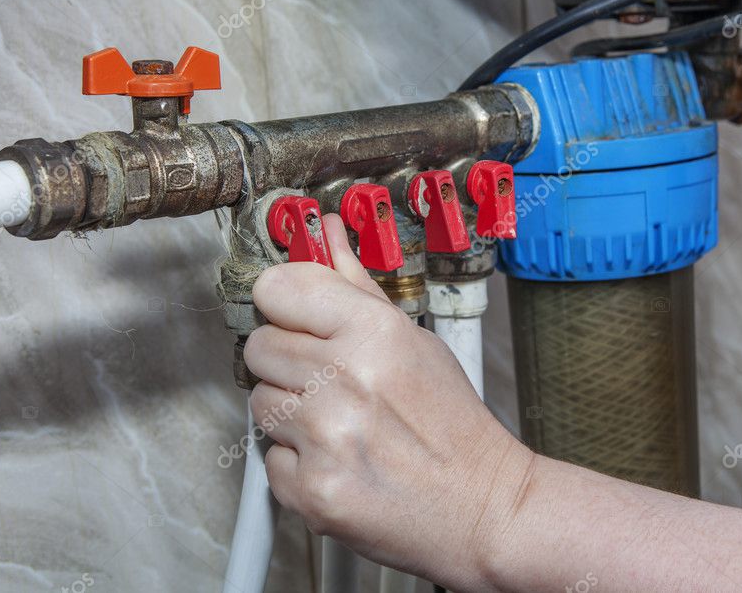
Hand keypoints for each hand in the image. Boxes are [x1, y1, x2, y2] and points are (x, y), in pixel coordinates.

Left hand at [245, 214, 534, 588]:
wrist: (482, 505)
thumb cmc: (454, 425)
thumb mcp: (415, 342)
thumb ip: (358, 289)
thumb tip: (327, 235)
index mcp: (374, 333)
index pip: (277, 288)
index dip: (284, 303)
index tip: (295, 315)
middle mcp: (345, 380)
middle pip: (260, 346)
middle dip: (289, 361)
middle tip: (329, 380)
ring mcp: (324, 438)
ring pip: (259, 402)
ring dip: (290, 411)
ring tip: (338, 423)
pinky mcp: (310, 491)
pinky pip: (269, 458)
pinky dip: (297, 462)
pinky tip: (338, 459)